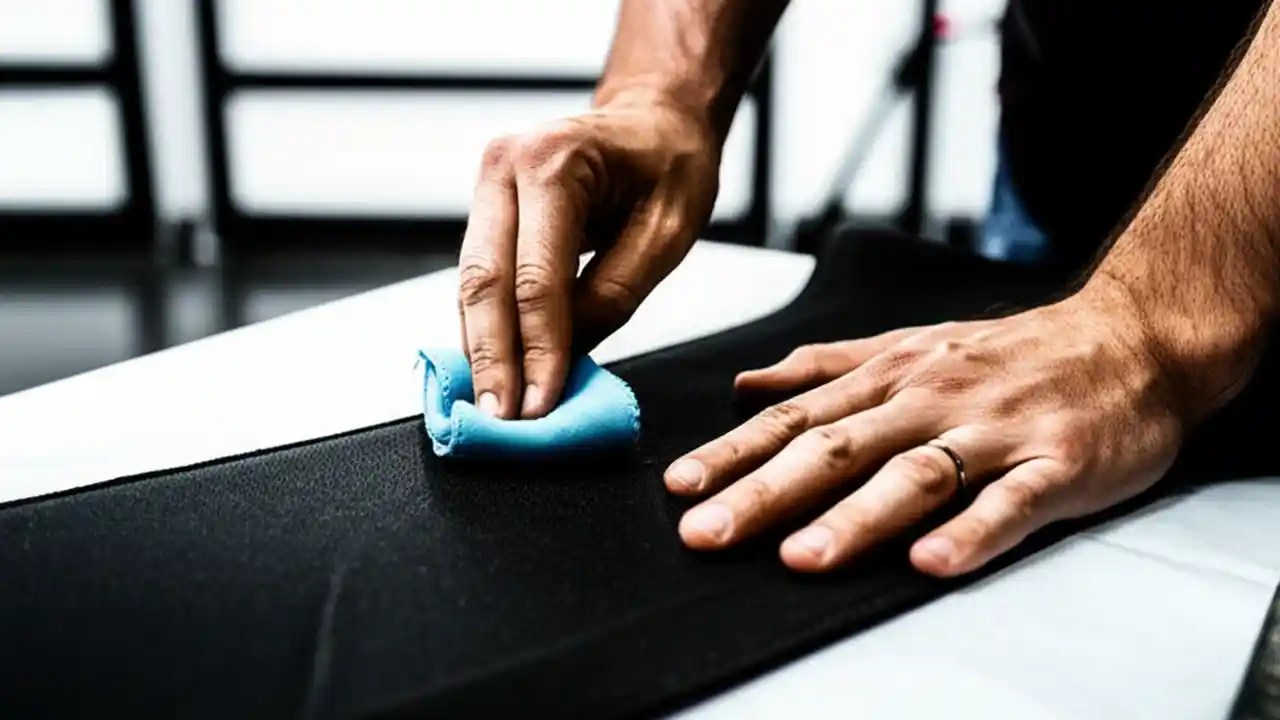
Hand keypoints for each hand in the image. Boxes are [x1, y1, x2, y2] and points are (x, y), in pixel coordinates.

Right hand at [458, 98, 720, 418]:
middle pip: (485, 283)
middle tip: (499, 421)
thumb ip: (614, 294)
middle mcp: (504, 167)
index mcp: (554, 162)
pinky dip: (486, 326)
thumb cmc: (670, 163)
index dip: (537, 350)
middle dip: (492, 359)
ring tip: (492, 409)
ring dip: (481, 349)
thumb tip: (565, 358)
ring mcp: (487, 185)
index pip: (537, 279)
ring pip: (471, 285)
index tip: (541, 407)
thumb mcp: (668, 231)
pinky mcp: (486, 210)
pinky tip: (494, 370)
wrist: (653, 117)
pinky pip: (480, 278)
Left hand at [663, 285, 1186, 575]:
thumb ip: (826, 367)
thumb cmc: (1009, 351)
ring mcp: (994, 431)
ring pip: (916, 475)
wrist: (1132, 336)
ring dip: (857, 519)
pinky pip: (1012, 503)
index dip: (735, 452)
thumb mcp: (909, 345)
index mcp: (891, 377)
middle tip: (707, 531)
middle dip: (766, 492)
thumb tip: (747, 385)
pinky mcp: (1057, 463)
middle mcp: (931, 399)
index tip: (680, 487)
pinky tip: (933, 564)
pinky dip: (973, 533)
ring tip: (802, 557)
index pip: (797, 417)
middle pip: (837, 449)